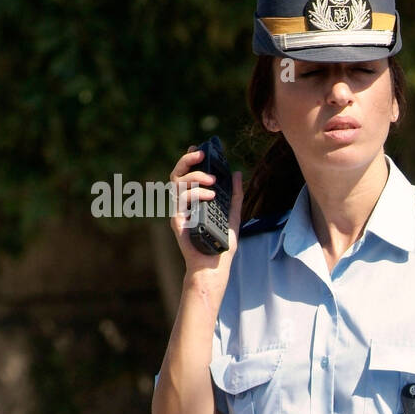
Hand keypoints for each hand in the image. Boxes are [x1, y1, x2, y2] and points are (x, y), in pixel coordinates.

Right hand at [168, 145, 242, 288]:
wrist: (215, 265)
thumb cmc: (222, 242)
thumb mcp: (233, 215)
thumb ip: (235, 195)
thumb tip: (236, 173)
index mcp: (195, 200)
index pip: (188, 174)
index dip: (190, 159)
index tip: (200, 148)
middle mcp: (184, 203)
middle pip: (177, 174)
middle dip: (187, 161)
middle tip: (201, 155)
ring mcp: (179, 211)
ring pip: (177, 184)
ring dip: (194, 177)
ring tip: (212, 180)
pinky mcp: (177, 220)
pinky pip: (181, 200)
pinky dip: (196, 194)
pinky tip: (210, 195)